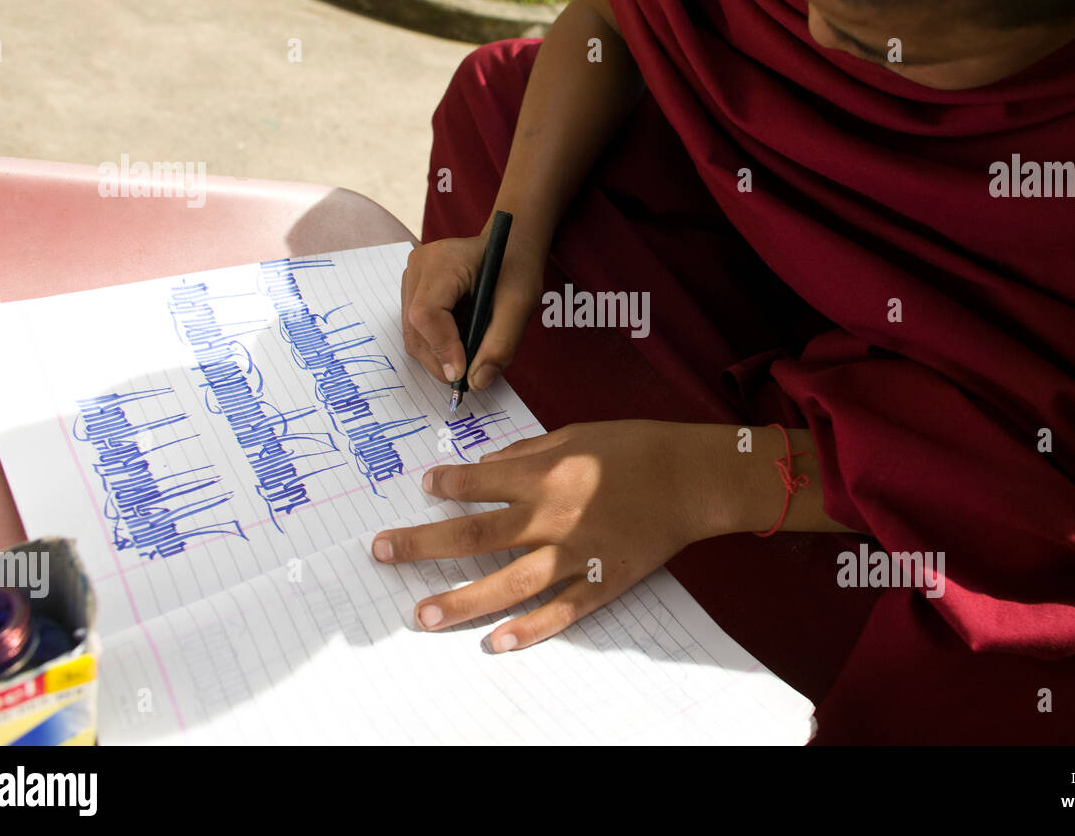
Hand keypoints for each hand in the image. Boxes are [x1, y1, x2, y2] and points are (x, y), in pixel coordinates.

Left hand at [370, 421, 742, 651]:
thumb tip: (490, 461)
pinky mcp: (602, 581)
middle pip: (475, 534)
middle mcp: (551, 515)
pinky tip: (496, 642)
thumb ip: (530, 450)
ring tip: (421, 614)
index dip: (446, 484)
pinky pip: (561, 611)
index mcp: (545, 472)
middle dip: (423, 543)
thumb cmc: (637, 447)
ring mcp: (576, 554)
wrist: (693, 478)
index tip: (423, 487)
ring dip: (461, 600)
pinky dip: (530, 629)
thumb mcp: (578, 431)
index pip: (478, 481)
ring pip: (508, 583)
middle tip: (381, 553)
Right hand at [400, 227, 543, 391]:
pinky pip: (417, 330)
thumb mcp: (520, 304)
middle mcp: (418, 266)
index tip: (463, 374)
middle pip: (415, 328)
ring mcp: (411, 278)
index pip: (426, 313)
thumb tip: (476, 383)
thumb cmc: (516, 268)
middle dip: (440, 360)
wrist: (509, 246)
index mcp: (443, 261)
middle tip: (470, 375)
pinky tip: (461, 340)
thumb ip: (501, 345)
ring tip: (470, 352)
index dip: (442, 348)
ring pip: (413, 334)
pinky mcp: (412, 291)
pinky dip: (437, 345)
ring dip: (439, 355)